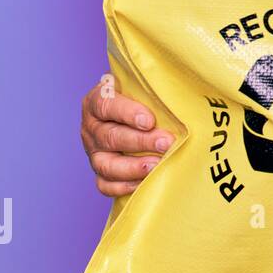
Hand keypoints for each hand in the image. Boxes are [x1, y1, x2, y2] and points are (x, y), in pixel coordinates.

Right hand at [80, 74, 173, 196]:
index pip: (106, 105)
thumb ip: (154, 87)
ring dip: (133, 167)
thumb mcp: (143, 86)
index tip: (149, 120)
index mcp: (97, 101)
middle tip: (166, 143)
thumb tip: (181, 94)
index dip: (127, 113)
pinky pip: (106, 185)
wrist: (135, 113)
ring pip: (106, 165)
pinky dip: (125, 186)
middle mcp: (92, 128)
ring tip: (157, 166)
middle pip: (110, 137)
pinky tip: (146, 182)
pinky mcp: (101, 172)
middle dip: (140, 142)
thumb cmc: (143, 97)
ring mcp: (94, 152)